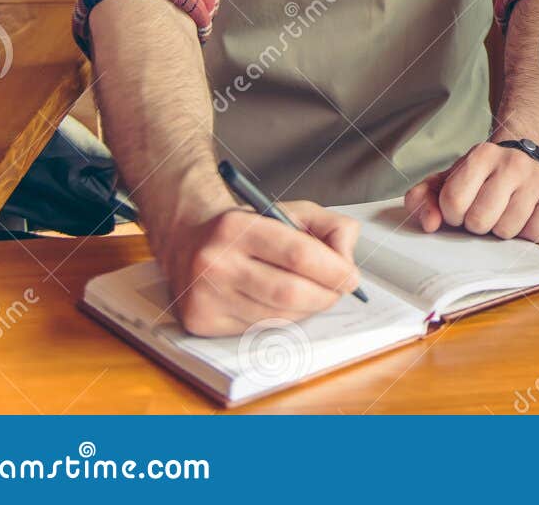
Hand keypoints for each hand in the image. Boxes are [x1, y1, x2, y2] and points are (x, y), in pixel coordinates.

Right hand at [161, 201, 362, 336]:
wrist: (188, 240)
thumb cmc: (247, 227)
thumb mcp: (290, 210)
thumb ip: (331, 226)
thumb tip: (347, 260)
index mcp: (236, 227)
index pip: (298, 255)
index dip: (334, 270)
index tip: (351, 277)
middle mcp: (215, 262)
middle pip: (290, 292)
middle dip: (326, 295)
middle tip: (339, 289)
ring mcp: (204, 295)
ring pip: (277, 316)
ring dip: (306, 309)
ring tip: (309, 292)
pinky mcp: (201, 320)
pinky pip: (258, 328)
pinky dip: (280, 318)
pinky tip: (277, 301)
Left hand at [404, 141, 538, 240]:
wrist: (528, 160)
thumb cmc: (483, 178)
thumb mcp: (449, 181)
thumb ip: (425, 199)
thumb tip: (430, 223)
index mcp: (481, 154)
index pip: (453, 202)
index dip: (452, 214)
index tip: (461, 207)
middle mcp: (513, 162)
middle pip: (479, 220)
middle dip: (476, 224)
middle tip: (484, 212)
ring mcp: (538, 178)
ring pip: (507, 230)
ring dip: (501, 230)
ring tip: (505, 213)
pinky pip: (534, 234)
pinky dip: (526, 233)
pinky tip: (525, 217)